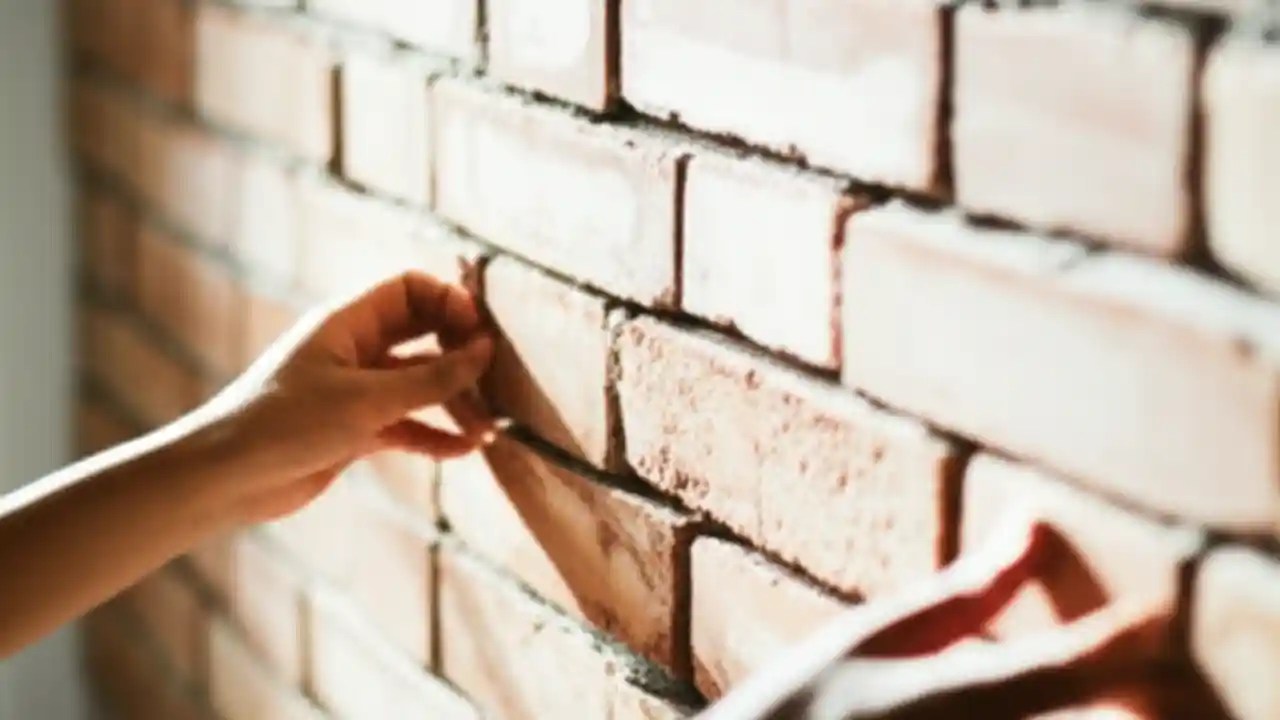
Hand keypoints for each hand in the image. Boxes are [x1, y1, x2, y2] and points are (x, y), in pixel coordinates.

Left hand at [199, 271, 494, 522]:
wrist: (225, 479)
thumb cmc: (285, 424)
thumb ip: (431, 379)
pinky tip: (464, 450)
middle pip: (423, 334)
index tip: (479, 334)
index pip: (411, 290)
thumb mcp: (367, 401)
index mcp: (348, 323)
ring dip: (454, 403)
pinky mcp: (355, 429)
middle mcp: (354, 349)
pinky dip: (435, 435)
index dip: (449, 303)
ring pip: (420, 385)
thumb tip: (484, 351)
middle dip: (460, 354)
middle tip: (494, 379)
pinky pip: (407, 425)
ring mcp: (356, 390)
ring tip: (487, 429)